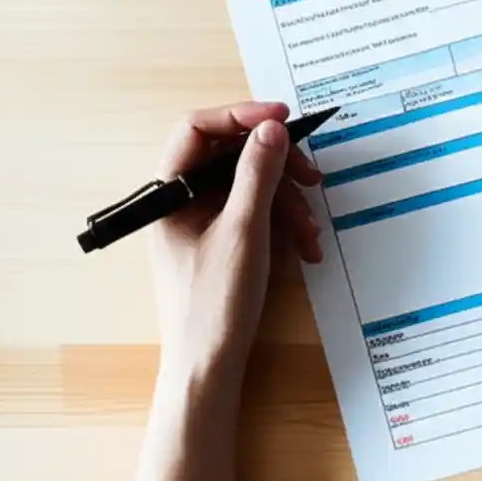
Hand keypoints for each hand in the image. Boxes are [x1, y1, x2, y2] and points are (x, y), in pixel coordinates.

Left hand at [148, 101, 323, 380]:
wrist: (209, 365)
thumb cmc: (215, 302)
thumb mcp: (244, 231)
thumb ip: (258, 174)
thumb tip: (272, 127)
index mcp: (169, 191)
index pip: (198, 129)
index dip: (240, 115)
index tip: (283, 118)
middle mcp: (182, 199)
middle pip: (232, 155)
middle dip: (277, 166)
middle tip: (313, 177)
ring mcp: (202, 220)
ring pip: (251, 185)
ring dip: (289, 202)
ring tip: (311, 231)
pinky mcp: (223, 239)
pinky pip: (256, 212)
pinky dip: (284, 223)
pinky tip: (306, 246)